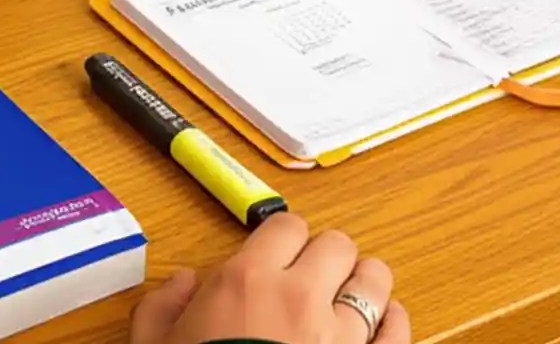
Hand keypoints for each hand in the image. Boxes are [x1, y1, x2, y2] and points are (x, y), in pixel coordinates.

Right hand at [130, 213, 409, 343]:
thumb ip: (162, 307)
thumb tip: (182, 282)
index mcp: (247, 282)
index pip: (287, 226)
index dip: (285, 239)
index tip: (280, 254)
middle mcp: (299, 297)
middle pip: (336, 244)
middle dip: (327, 257)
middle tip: (314, 277)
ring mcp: (341, 335)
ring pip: (374, 280)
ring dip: (363, 283)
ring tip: (349, 297)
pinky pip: (397, 330)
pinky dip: (393, 322)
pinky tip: (382, 324)